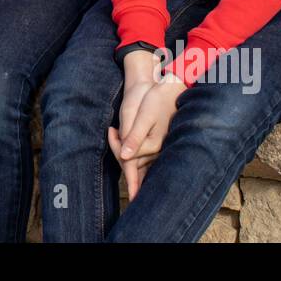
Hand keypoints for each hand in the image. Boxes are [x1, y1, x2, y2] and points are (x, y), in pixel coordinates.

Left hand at [109, 66, 184, 201]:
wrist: (168, 88)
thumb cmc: (155, 100)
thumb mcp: (143, 116)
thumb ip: (134, 136)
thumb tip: (124, 156)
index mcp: (152, 145)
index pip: (127, 158)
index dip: (118, 161)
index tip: (124, 192)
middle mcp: (156, 150)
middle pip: (130, 160)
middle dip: (117, 148)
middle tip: (112, 130)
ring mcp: (157, 147)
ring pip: (135, 158)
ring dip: (122, 148)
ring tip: (114, 130)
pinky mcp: (156, 143)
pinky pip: (142, 157)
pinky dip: (132, 154)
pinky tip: (125, 148)